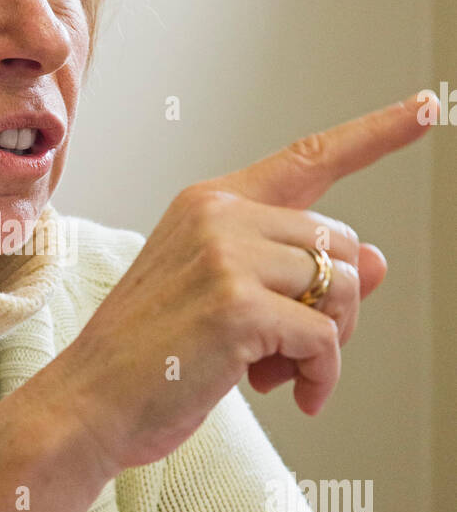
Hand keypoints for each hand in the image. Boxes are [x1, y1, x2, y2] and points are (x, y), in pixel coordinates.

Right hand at [61, 90, 435, 473]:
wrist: (88, 405)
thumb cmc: (149, 357)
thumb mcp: (227, 302)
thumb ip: (297, 275)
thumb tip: (377, 262)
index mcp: (209, 204)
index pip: (308, 158)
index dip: (376, 133)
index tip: (428, 106)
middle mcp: (218, 216)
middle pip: (337, 244)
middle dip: (338, 307)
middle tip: (300, 353)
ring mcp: (226, 258)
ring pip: (340, 287)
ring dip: (329, 346)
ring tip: (282, 375)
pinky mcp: (237, 307)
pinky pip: (326, 340)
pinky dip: (322, 377)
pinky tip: (296, 397)